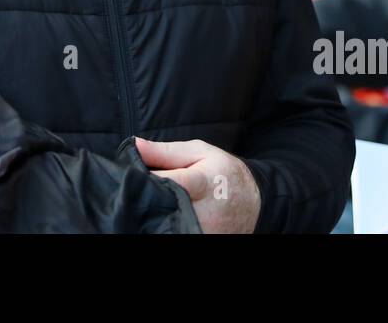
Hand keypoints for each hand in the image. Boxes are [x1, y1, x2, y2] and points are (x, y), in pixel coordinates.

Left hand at [134, 137, 260, 232]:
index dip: (148, 178)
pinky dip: (166, 224)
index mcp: (203, 183)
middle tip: (140, 189)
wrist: (253, 202)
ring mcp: (203, 232)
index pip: (170, 182)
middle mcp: (203, 213)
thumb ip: (165, 151)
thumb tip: (134, 145)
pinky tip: (164, 215)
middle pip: (164, 207)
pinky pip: (175, 232)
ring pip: (167, 224)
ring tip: (155, 202)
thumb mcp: (200, 152)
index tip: (133, 174)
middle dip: (149, 197)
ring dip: (156, 213)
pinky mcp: (202, 241)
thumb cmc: (223, 172)